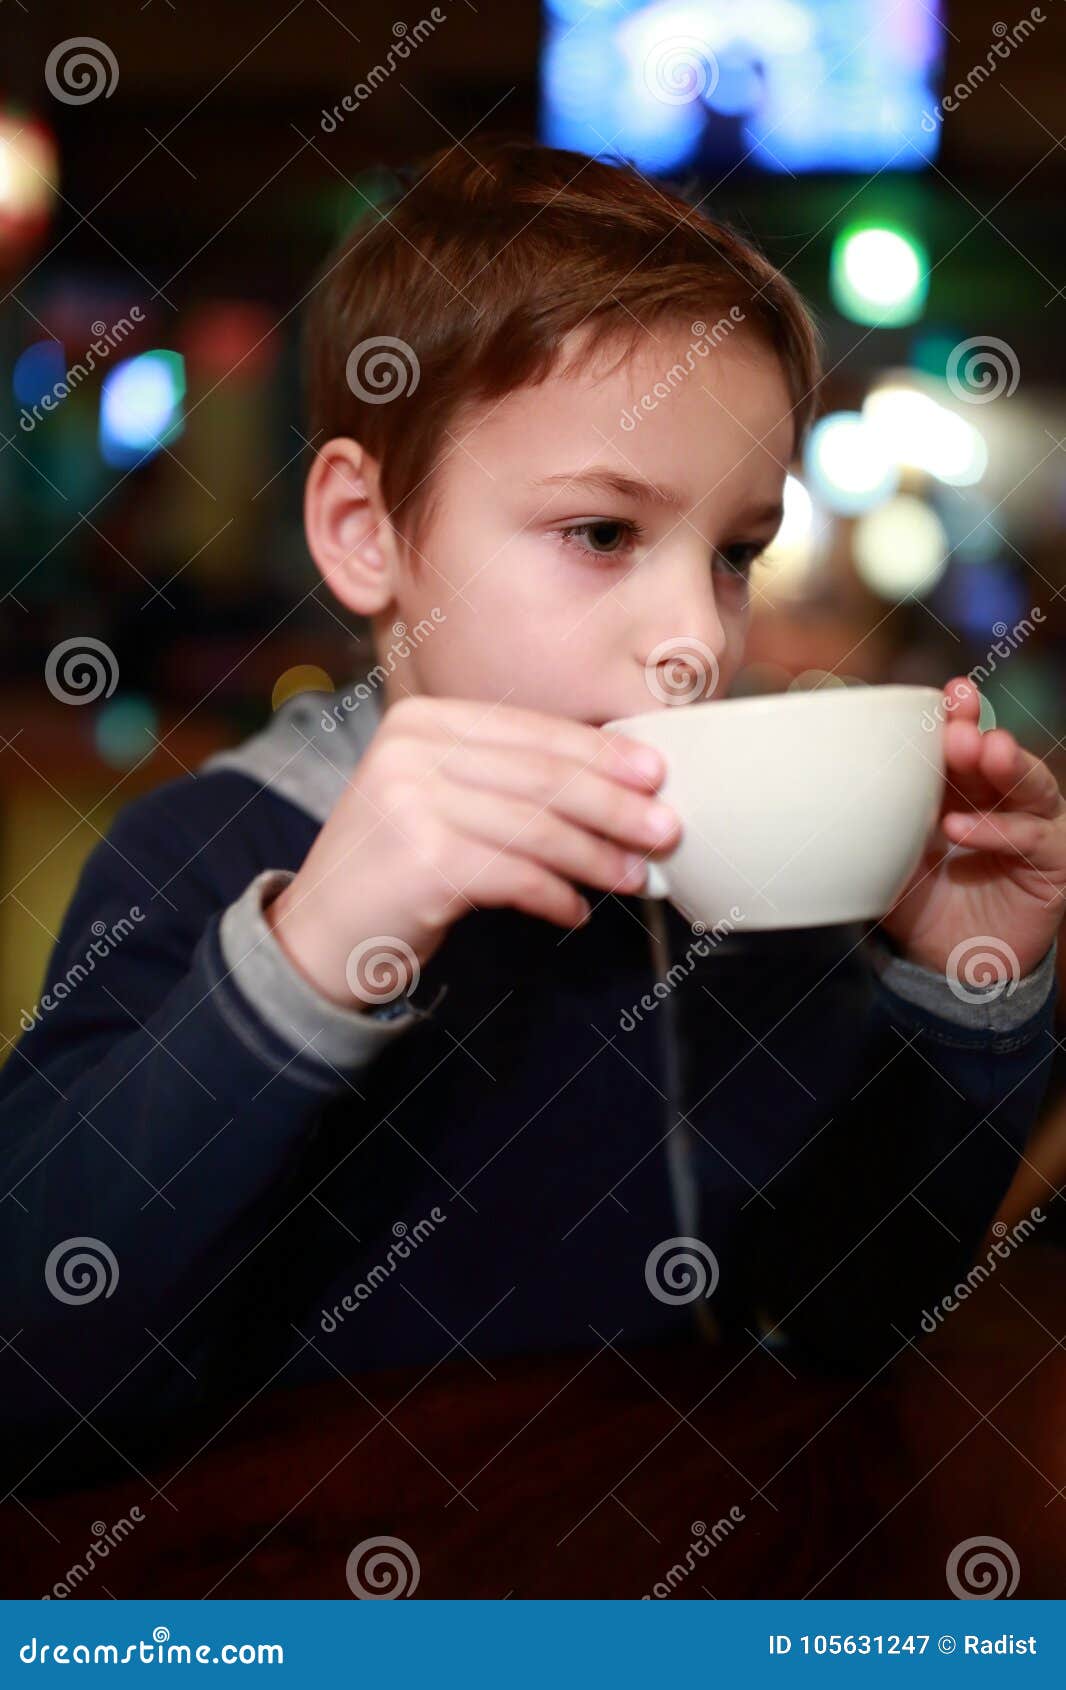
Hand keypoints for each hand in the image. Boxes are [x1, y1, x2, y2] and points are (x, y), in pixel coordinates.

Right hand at [265, 694, 680, 1009]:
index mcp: (421, 720)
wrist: (319, 934)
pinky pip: (517, 875)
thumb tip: (615, 785)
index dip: (601, 753)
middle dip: (614, 805)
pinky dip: (555, 896)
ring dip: (597, 856)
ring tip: (636, 877)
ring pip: (538, 827)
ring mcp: (411, 802)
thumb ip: (505, 780)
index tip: (655, 774)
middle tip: (666, 827)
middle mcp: (411, 750)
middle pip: (542, 775)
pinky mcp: (421, 859)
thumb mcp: (439, 798)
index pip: (531, 730)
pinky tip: (575, 912)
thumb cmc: (396, 866)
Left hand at [877, 675, 1065, 979]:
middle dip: (978, 735)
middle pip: (998, 756)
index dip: (961, 716)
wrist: (950, 970)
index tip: (951, 693)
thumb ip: (876, 827)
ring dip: (1007, 766)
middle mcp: (1003, 800)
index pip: (967, 741)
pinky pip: (1033, 839)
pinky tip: (961, 828)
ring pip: (1031, 786)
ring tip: (982, 750)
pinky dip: (999, 830)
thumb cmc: (921, 907)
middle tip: (957, 728)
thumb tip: (828, 791)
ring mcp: (1035, 829)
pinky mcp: (1054, 865)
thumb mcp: (888, 863)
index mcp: (963, 788)